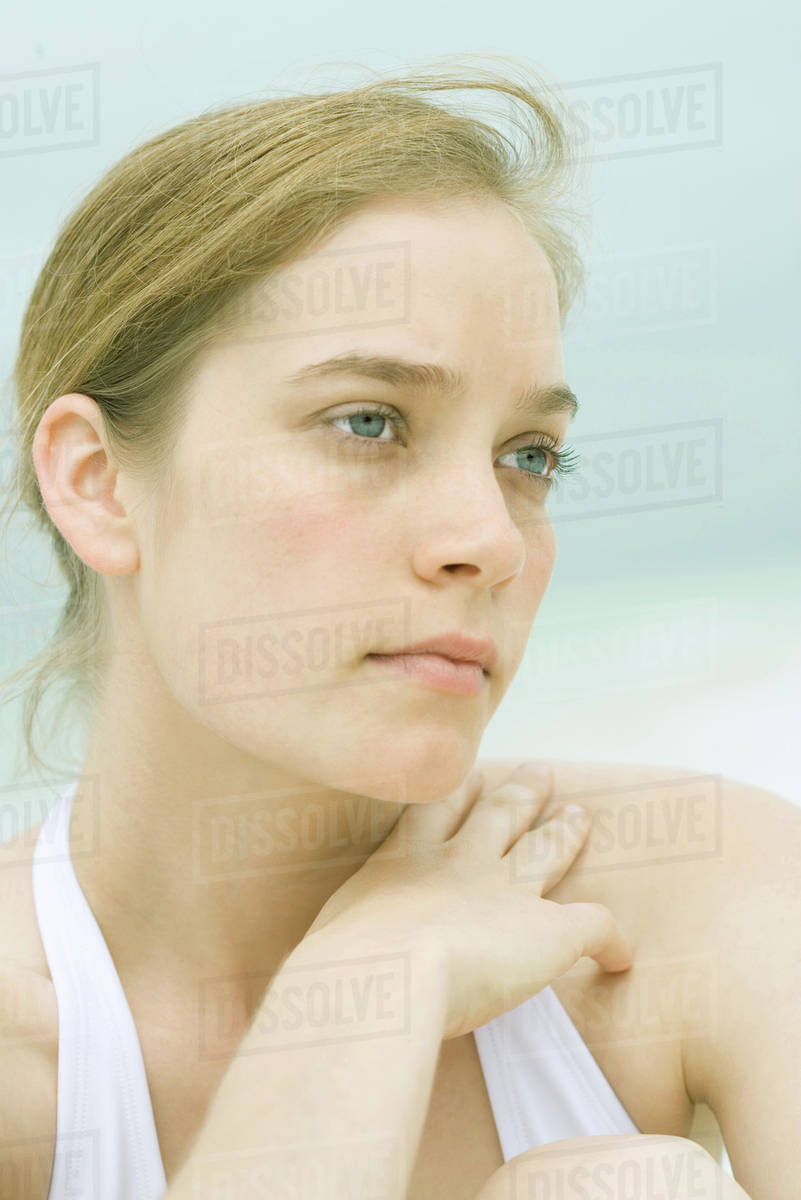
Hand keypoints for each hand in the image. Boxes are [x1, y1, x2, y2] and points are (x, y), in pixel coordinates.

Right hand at [304, 762, 633, 1038]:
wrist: (383, 977)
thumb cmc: (344, 967)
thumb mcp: (332, 938)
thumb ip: (339, 943)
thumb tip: (318, 983)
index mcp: (406, 859)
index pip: (439, 810)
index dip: (459, 791)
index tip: (472, 773)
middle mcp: (462, 864)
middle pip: (501, 813)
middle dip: (521, 791)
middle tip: (540, 770)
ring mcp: (509, 892)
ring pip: (548, 848)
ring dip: (566, 831)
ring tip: (580, 814)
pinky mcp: (551, 930)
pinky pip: (595, 925)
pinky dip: (611, 939)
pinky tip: (620, 954)